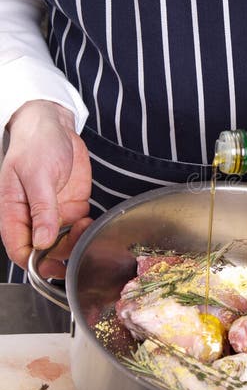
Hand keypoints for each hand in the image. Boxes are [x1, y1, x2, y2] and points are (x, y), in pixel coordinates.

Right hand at [0, 100, 92, 277]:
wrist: (54, 124)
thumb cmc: (36, 144)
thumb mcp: (37, 175)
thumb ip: (41, 209)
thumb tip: (42, 241)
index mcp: (14, 212)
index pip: (19, 249)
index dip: (34, 263)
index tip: (50, 265)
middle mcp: (33, 217)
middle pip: (43, 252)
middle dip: (59, 257)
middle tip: (75, 248)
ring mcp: (53, 214)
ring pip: (63, 244)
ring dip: (75, 244)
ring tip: (83, 228)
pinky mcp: (72, 207)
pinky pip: (78, 230)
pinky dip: (86, 232)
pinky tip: (90, 223)